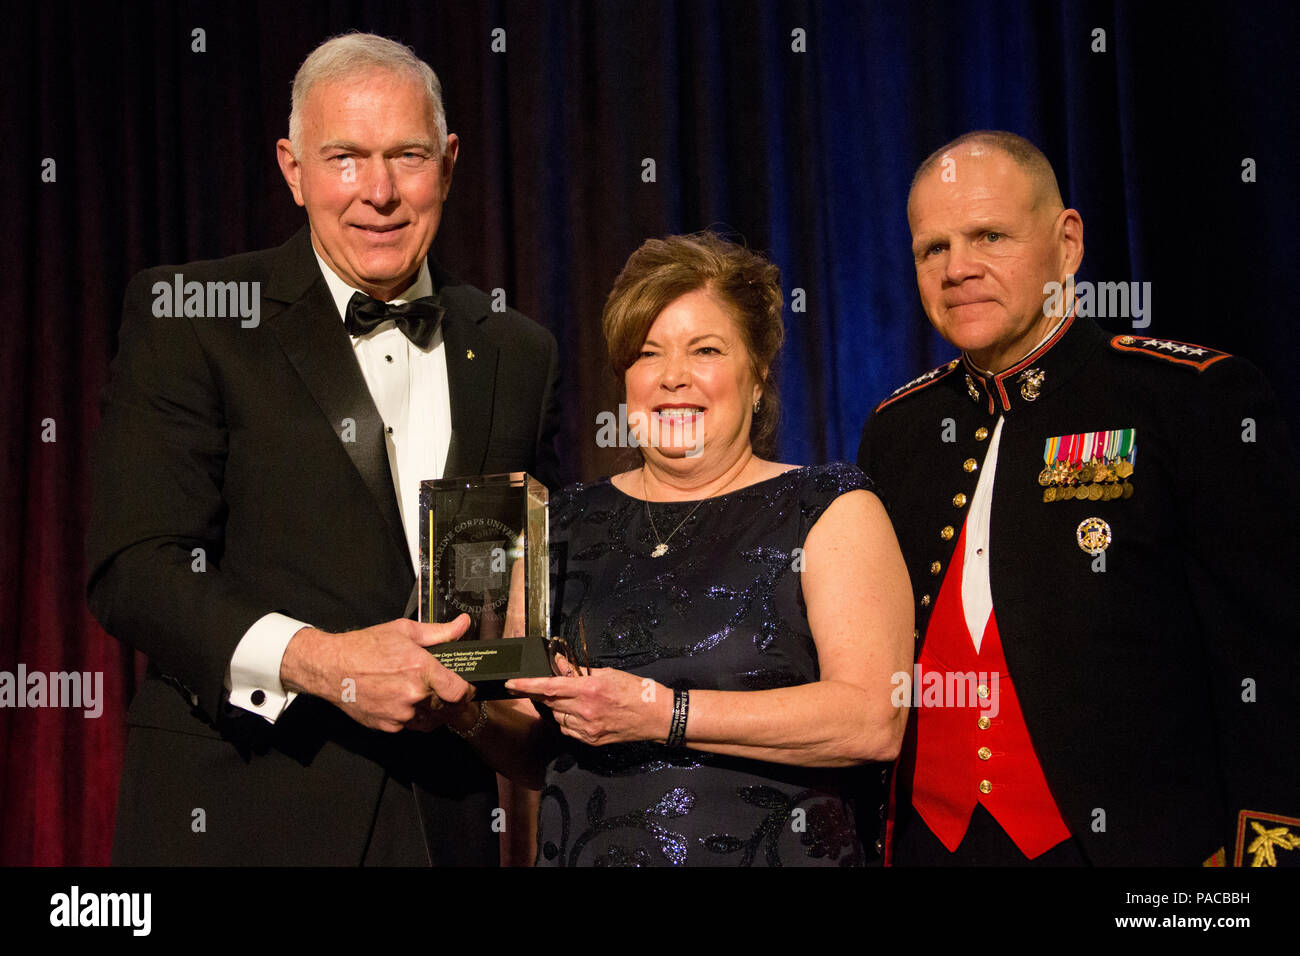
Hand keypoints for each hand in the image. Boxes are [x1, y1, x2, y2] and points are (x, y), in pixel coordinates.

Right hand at [281, 615, 474, 732]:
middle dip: (453, 700)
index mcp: (421, 669)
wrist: (331, 667)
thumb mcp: (404, 631)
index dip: (468, 691)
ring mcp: (400, 714)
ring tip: (431, 697)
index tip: (468, 687)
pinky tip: (410, 703)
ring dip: (436, 712)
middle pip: (448, 708)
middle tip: (449, 691)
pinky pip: (412, 726)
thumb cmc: (366, 646)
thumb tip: (463, 624)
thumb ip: (439, 632)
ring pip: (432, 720)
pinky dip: (416, 717)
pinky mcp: (388, 726)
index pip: (460, 692)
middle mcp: (412, 695)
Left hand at [506, 662, 670, 745]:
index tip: (511, 683)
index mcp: (589, 689)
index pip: (549, 687)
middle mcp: (584, 710)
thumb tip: (559, 664)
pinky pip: (568, 729)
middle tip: (544, 686)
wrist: (656, 716)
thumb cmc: (636, 690)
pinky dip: (567, 720)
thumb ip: (579, 671)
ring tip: (574, 699)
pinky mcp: (591, 740)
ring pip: (557, 717)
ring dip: (558, 707)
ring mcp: (587, 728)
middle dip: (544, 693)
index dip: (527, 685)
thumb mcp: (607, 674)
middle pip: (550, 702)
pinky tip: (579, 713)